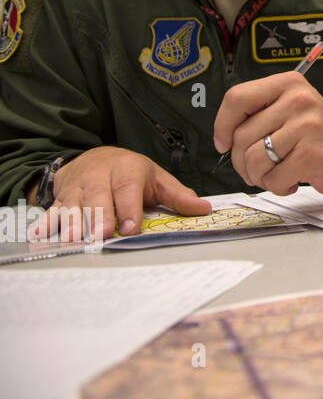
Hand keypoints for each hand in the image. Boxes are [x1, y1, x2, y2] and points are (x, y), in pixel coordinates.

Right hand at [31, 146, 210, 241]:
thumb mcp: (157, 179)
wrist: (93, 159)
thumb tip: (204, 209)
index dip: (128, 207)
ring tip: (76, 239)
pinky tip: (43, 235)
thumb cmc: (130, 173)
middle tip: (102, 236)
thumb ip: (178, 196)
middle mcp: (99, 176)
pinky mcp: (61, 198)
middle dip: (100, 216)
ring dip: (73, 222)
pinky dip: (49, 223)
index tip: (131, 227)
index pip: (127, 188)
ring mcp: (78, 187)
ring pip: (73, 204)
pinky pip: (53, 210)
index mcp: (127, 169)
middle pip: (97, 196)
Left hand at [213, 72, 322, 194]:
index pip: (236, 98)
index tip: (223, 143)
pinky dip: (278, 187)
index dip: (222, 125)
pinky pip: (272, 178)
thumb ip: (261, 114)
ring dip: (258, 177)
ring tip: (276, 176)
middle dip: (241, 163)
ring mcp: (306, 127)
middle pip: (241, 136)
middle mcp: (298, 100)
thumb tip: (224, 138)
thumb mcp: (294, 110)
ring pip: (253, 160)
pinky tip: (293, 182)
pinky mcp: (311, 155)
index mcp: (289, 84)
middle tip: (258, 170)